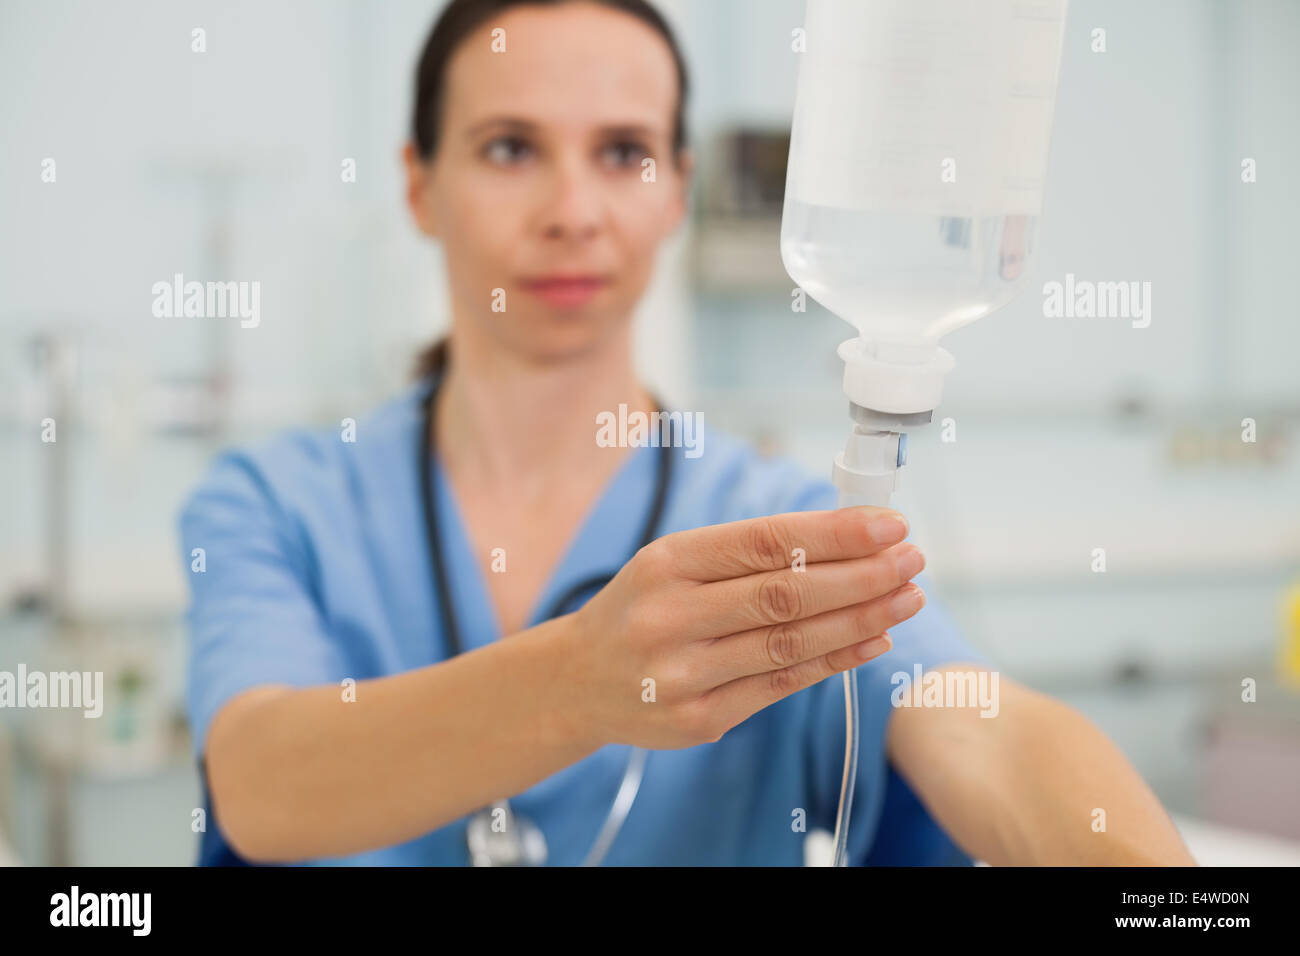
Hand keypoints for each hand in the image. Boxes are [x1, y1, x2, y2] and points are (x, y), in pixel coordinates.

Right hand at [563, 506, 925, 748]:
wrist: (578, 680)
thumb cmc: (643, 607)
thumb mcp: (673, 562)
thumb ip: (747, 552)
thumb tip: (846, 538)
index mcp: (667, 562)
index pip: (764, 542)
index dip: (834, 534)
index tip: (889, 526)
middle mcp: (670, 616)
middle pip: (785, 594)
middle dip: (861, 576)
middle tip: (912, 560)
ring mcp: (682, 674)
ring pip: (790, 643)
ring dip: (860, 620)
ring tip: (906, 598)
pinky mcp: (698, 720)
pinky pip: (780, 685)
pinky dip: (833, 661)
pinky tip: (873, 640)